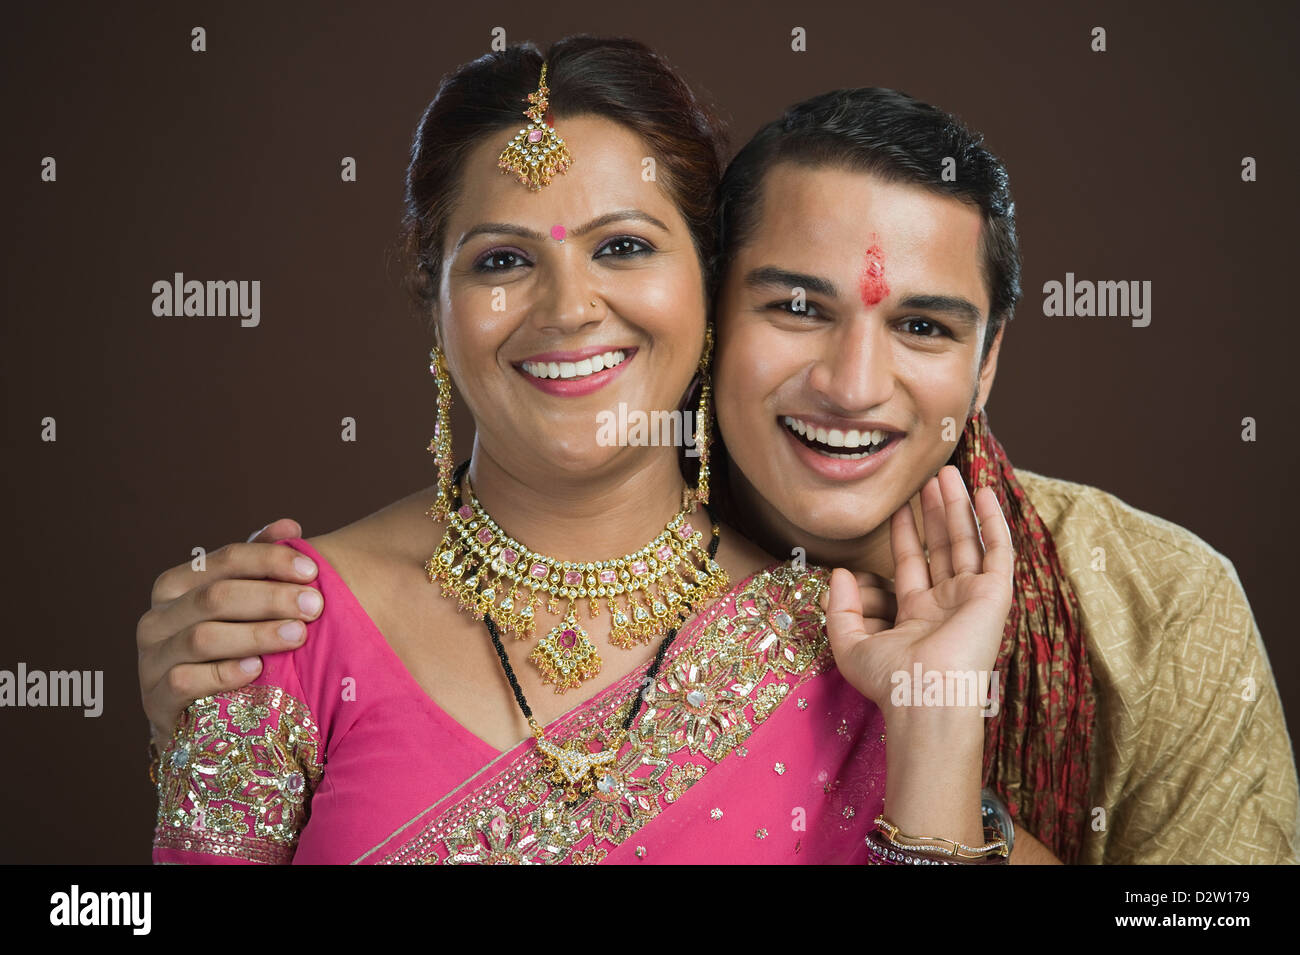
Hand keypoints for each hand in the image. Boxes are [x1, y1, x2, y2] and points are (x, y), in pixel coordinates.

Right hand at [137, 518, 319, 742]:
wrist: (198, 718)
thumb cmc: (227, 650)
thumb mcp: (242, 607)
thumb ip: (260, 566)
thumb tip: (289, 526)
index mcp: (176, 586)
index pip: (225, 559)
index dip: (270, 560)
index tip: (313, 571)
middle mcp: (157, 619)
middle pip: (216, 596)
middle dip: (271, 598)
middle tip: (314, 606)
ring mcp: (151, 661)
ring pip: (203, 637)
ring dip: (257, 634)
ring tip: (298, 635)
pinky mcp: (156, 701)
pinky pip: (186, 681)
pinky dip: (224, 673)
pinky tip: (257, 669)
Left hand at [821, 465, 1012, 714]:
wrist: (925, 694)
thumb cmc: (889, 679)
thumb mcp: (849, 644)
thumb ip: (840, 608)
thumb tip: (840, 572)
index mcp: (917, 616)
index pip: (912, 564)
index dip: (907, 533)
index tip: (902, 505)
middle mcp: (948, 605)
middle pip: (942, 547)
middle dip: (935, 512)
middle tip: (929, 479)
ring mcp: (973, 598)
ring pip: (968, 542)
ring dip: (959, 508)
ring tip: (947, 475)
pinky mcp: (995, 594)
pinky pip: (997, 550)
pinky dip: (993, 522)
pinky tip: (983, 493)